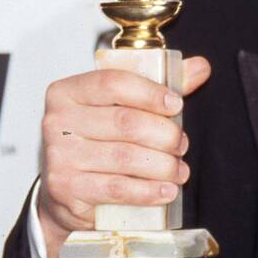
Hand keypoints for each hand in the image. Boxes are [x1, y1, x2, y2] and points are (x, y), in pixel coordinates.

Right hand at [38, 57, 211, 257]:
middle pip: (126, 122)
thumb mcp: (120, 108)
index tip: (176, 104)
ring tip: (178, 170)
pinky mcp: (67, 188)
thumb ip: (157, 87)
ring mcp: (60, 156)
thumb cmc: (95, 142)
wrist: (64, 190)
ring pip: (126, 157)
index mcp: (68, 92)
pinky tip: (166, 190)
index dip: (151, 93)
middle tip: (181, 144)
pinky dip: (149, 190)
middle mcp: (58, 122)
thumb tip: (200, 67)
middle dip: (164, 134)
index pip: (114, 82)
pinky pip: (118, 188)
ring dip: (163, 165)